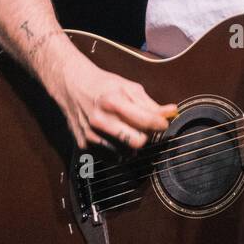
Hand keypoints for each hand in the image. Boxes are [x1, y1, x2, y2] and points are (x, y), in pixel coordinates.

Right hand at [51, 58, 177, 151]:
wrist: (72, 87)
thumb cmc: (103, 85)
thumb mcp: (129, 87)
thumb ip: (150, 104)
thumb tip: (171, 112)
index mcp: (113, 102)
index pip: (146, 122)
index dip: (160, 124)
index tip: (162, 123)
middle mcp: (101, 120)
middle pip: (138, 142)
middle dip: (146, 136)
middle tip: (145, 128)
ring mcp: (91, 135)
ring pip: (126, 153)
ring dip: (132, 145)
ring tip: (128, 130)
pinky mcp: (84, 145)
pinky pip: (111, 157)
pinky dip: (118, 150)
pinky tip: (116, 137)